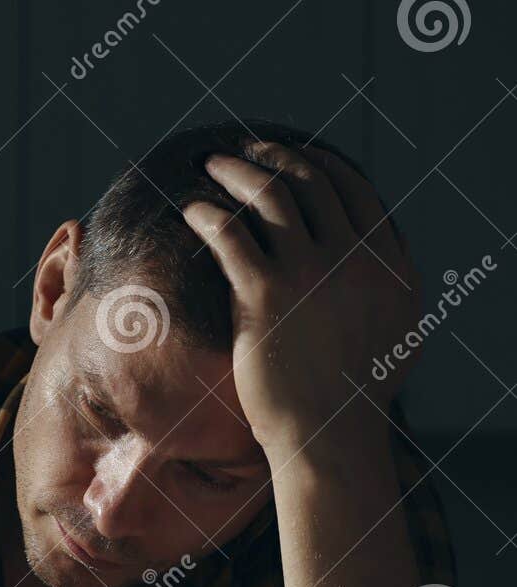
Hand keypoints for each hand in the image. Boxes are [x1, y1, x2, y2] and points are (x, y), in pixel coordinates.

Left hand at [180, 139, 420, 460]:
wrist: (329, 435)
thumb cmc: (356, 396)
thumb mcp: (396, 332)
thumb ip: (390, 285)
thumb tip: (382, 253)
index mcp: (387, 263)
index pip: (354, 190)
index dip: (320, 164)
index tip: (292, 154)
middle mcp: (354, 257)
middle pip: (311, 182)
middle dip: (274, 156)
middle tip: (245, 151)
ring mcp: (310, 272)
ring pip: (270, 195)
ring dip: (237, 171)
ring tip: (211, 165)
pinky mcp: (266, 294)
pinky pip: (230, 234)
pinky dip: (208, 213)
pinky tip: (190, 210)